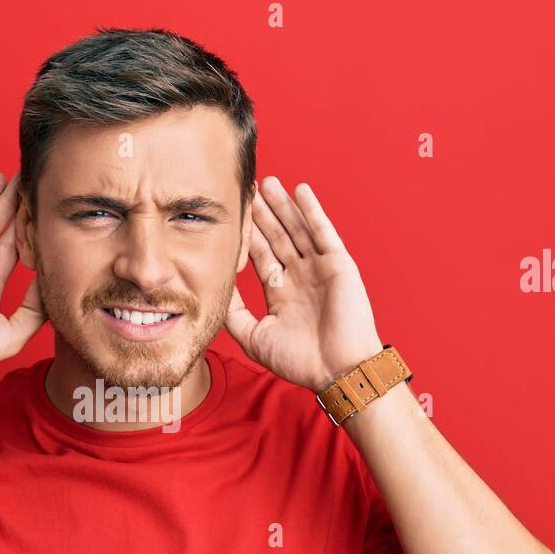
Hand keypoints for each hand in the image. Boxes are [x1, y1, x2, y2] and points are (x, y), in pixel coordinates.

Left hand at [225, 175, 383, 391]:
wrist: (337, 371)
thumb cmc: (300, 361)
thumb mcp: (254, 337)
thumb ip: (234, 314)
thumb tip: (216, 292)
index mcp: (282, 293)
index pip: (261, 256)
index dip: (248, 236)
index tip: (232, 216)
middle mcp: (301, 278)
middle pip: (277, 237)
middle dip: (263, 214)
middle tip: (247, 188)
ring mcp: (320, 269)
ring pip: (297, 230)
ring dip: (283, 206)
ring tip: (268, 183)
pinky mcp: (339, 264)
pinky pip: (323, 232)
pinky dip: (312, 211)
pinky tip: (300, 191)